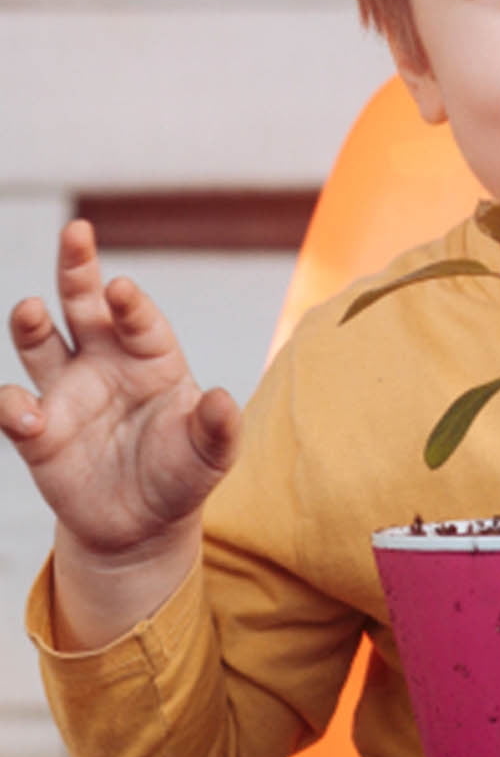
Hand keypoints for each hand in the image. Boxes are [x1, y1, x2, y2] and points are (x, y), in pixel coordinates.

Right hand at [0, 220, 240, 560]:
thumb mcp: (210, 455)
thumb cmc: (183, 473)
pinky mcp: (37, 430)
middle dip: (78, 268)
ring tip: (31, 309)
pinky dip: (13, 407)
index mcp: (152, 358)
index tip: (121, 289)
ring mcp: (67, 391)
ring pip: (41, 342)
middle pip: (84, 304)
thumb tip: (221, 400)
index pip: (140, 320)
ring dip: (31, 324)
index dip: (130, 304)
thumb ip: (217, 428)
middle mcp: (105, 362)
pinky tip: (29, 416)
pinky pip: (14, 408)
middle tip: (76, 233)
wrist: (142, 523)